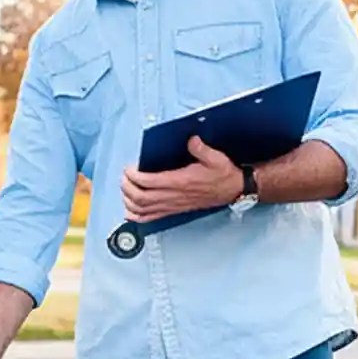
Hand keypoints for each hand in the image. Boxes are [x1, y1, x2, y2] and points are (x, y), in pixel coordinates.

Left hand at [121, 136, 241, 222]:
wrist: (233, 190)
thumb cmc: (223, 174)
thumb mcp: (215, 158)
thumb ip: (201, 148)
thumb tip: (191, 140)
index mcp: (181, 181)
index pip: (149, 182)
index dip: (134, 176)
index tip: (129, 168)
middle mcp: (174, 196)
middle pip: (141, 197)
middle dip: (127, 187)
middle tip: (124, 177)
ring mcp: (173, 205)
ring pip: (143, 209)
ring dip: (129, 200)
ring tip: (125, 189)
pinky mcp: (174, 210)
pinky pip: (151, 218)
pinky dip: (137, 216)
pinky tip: (129, 211)